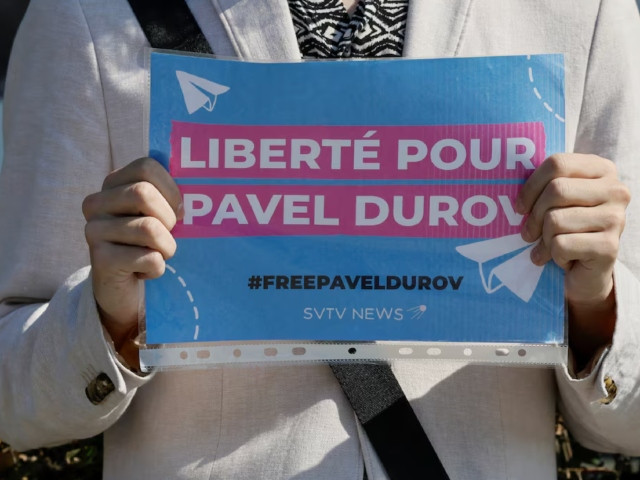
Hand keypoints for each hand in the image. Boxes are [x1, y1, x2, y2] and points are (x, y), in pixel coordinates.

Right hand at [82, 158, 181, 365]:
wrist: (125, 289)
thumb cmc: (150, 245)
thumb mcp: (160, 215)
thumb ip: (173, 196)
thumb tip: (201, 191)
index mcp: (113, 184)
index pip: (146, 167)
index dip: (171, 189)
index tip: (177, 210)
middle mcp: (96, 203)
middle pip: (143, 194)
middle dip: (168, 219)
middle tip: (167, 235)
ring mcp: (93, 231)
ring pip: (149, 228)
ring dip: (167, 248)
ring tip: (158, 255)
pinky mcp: (100, 260)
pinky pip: (148, 258)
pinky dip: (157, 268)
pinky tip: (145, 272)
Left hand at [516, 154, 629, 364]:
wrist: (587, 273)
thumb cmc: (567, 231)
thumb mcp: (557, 203)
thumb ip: (544, 186)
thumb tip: (507, 180)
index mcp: (602, 170)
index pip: (557, 164)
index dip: (531, 186)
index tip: (520, 207)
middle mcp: (615, 191)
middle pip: (556, 190)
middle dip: (534, 216)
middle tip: (528, 233)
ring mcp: (616, 219)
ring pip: (556, 220)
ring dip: (544, 239)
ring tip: (550, 247)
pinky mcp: (609, 247)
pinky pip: (561, 245)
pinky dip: (553, 255)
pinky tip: (561, 259)